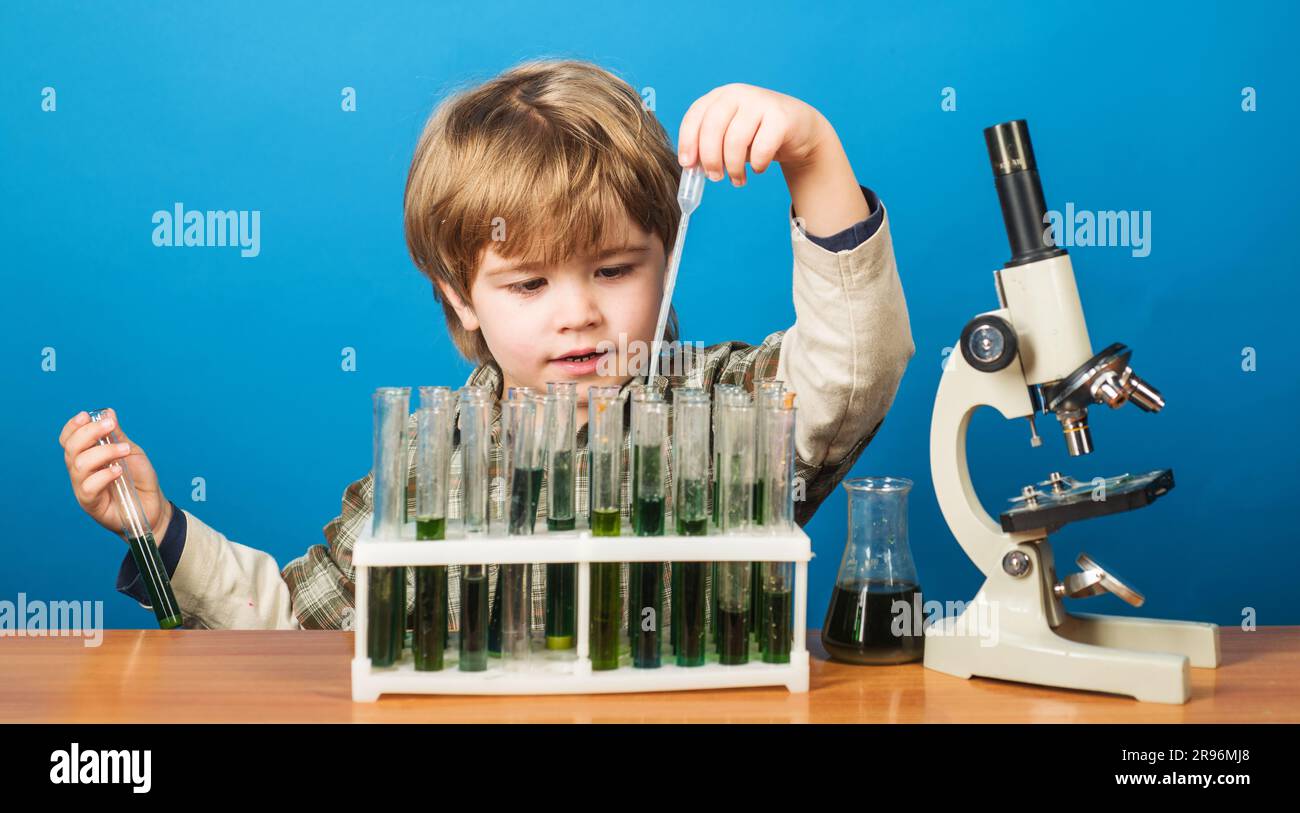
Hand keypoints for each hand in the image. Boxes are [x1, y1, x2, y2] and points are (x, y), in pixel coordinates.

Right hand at [59, 408, 171, 542]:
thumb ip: (117, 435)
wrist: (153, 506)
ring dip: (103, 452)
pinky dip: (104, 475)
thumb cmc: (139, 479)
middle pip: (71, 449)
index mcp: (87, 456)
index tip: (87, 415)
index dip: (73, 427)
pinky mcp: (91, 504)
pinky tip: (118, 471)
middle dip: (89, 432)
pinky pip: (88, 487)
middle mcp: (81, 471)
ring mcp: (83, 487)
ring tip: (124, 451)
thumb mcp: (130, 452)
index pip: (69, 440)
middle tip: (110, 426)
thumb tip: (107, 412)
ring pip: (79, 465)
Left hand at [677, 84, 868, 235]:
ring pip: (735, 139)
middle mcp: (737, 94)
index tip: (688, 165)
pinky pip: (762, 147)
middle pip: (712, 128)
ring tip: (737, 180)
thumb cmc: (756, 136)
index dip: (688, 142)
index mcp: (719, 97)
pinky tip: (758, 168)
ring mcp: (760, 102)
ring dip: (734, 167)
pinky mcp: (781, 117)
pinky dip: (757, 164)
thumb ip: (709, 146)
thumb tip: (691, 166)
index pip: (695, 116)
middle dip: (710, 158)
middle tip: (715, 177)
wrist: (798, 129)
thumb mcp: (728, 137)